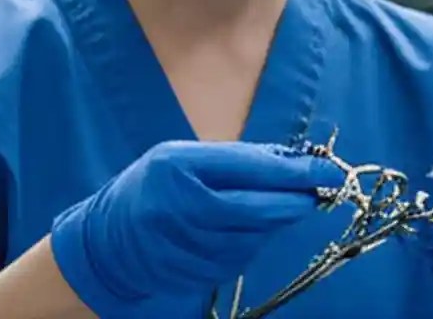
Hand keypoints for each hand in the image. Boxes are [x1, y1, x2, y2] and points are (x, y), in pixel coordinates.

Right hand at [50, 140, 343, 316]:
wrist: (107, 240)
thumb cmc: (153, 188)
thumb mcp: (182, 158)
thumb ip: (233, 160)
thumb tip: (293, 162)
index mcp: (175, 166)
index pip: (246, 168)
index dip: (291, 171)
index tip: (325, 170)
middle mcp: (177, 206)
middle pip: (253, 209)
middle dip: (292, 201)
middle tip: (316, 194)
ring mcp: (181, 245)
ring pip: (250, 238)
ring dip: (270, 225)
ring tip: (271, 210)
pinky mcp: (187, 273)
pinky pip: (236, 260)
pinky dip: (248, 246)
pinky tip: (241, 234)